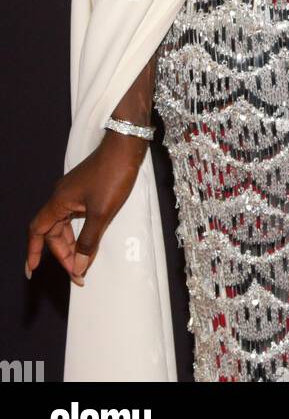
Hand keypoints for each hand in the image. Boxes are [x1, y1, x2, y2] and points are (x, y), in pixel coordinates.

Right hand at [26, 131, 147, 285]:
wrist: (126, 146)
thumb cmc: (113, 175)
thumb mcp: (101, 213)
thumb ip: (89, 241)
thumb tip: (79, 266)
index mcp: (59, 201)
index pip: (38, 231)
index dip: (32, 251)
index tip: (32, 270)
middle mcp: (61, 196)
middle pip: (53, 231)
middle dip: (62, 254)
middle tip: (77, 272)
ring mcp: (73, 192)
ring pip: (65, 224)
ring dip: (72, 244)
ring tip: (84, 262)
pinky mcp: (85, 189)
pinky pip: (76, 216)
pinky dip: (80, 231)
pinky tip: (90, 240)